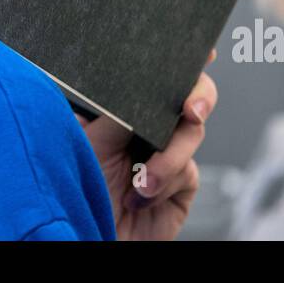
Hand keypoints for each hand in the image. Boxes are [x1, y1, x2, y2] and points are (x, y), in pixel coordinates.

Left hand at [76, 49, 217, 240]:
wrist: (91, 232)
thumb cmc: (78, 184)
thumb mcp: (94, 138)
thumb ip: (123, 108)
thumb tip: (146, 80)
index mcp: (127, 107)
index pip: (157, 76)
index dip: (184, 59)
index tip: (205, 50)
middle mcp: (151, 127)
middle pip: (190, 96)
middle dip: (199, 95)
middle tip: (192, 108)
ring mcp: (169, 154)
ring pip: (192, 133)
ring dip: (167, 159)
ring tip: (140, 182)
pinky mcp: (183, 184)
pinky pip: (187, 171)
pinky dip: (164, 182)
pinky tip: (140, 196)